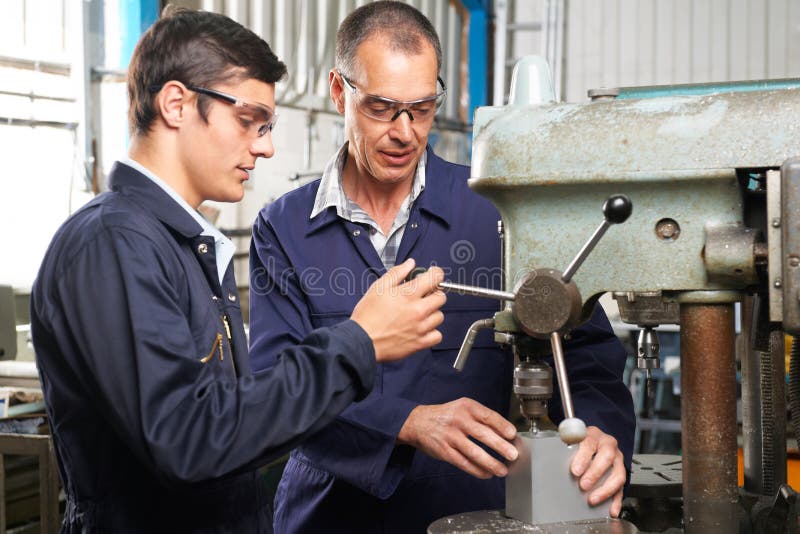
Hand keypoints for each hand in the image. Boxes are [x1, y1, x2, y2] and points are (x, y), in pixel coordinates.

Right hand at [351, 258, 445, 361]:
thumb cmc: (367, 316)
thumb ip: (397, 273)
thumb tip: (410, 264)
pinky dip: (432, 332)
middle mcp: (418, 310)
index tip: (434, 275)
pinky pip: (437, 335)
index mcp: (408, 294)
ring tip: (419, 313)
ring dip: (432, 313)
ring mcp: (420, 327)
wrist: (361, 341)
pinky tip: (422, 328)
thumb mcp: (378, 287)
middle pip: (441, 297)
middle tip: (423, 296)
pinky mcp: (420, 343)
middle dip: (434, 294)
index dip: (436, 273)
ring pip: (439, 316)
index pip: (435, 278)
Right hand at [397, 397, 517, 478]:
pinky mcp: (444, 451)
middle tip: (513, 455)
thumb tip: (505, 435)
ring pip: (474, 452)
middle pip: (483, 434)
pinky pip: (464, 463)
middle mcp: (458, 420)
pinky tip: (487, 473)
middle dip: (500, 446)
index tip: (513, 435)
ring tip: (502, 470)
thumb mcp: (462, 409)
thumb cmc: (446, 416)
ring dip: (491, 463)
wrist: (417, 422)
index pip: (488, 416)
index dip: (502, 426)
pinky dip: (477, 470)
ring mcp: (450, 436)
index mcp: (466, 407)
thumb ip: (481, 419)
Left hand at [570, 425, 625, 516]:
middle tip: (583, 485)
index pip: (589, 443)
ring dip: (605, 489)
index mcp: (594, 435)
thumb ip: (566, 444)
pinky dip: (616, 500)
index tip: (575, 470)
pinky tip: (611, 509)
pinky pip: (621, 488)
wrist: (593, 441)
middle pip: (606, 458)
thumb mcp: (572, 439)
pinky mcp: (620, 473)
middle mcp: (608, 445)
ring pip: (617, 474)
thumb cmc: (581, 442)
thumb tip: (554, 453)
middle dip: (595, 473)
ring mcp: (617, 460)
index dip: (583, 457)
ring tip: (593, 499)